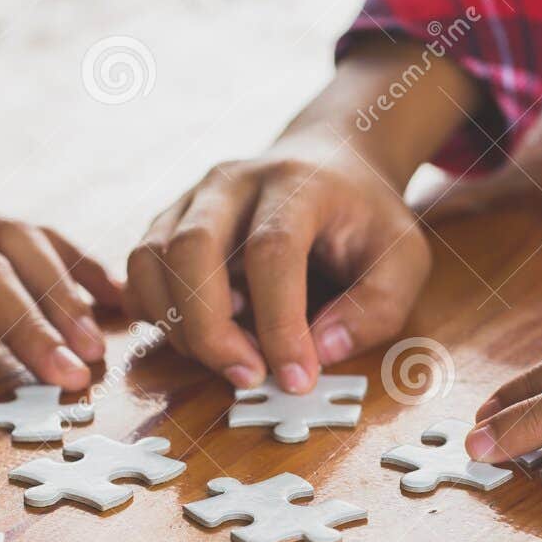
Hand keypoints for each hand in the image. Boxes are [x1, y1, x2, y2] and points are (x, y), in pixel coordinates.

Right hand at [126, 40, 478, 391]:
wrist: (329, 162)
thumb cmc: (364, 220)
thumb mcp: (403, 260)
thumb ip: (376, 308)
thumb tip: (321, 351)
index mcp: (296, 185)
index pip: (272, 252)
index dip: (280, 324)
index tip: (298, 378)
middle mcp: (232, 183)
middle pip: (192, 250)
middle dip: (212, 331)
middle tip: (249, 378)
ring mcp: (190, 199)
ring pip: (151, 262)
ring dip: (181, 327)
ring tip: (231, 356)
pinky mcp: (167, 224)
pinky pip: (138, 274)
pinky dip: (158, 316)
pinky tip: (202, 334)